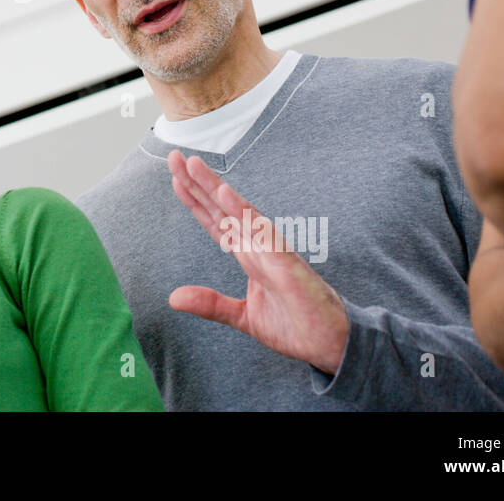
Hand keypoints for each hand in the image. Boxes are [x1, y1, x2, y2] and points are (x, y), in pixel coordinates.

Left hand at [167, 150, 349, 375]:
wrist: (331, 346)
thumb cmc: (294, 325)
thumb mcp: (243, 315)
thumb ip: (211, 304)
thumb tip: (173, 298)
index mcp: (248, 255)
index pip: (216, 221)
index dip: (195, 199)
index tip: (175, 177)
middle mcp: (258, 247)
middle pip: (222, 208)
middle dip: (198, 183)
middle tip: (175, 157)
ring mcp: (273, 252)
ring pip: (241, 213)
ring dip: (217, 188)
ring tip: (196, 165)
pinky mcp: (287, 264)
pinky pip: (265, 234)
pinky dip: (246, 214)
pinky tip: (228, 195)